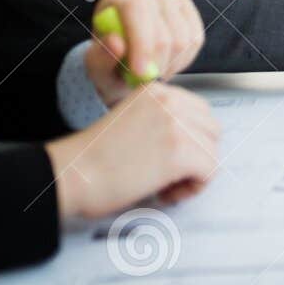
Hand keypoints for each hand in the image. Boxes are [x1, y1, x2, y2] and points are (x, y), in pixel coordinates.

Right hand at [45, 83, 220, 218]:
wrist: (71, 174)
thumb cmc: (92, 158)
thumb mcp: (132, 122)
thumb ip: (162, 123)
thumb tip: (195, 143)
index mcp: (157, 92)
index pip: (199, 113)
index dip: (189, 141)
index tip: (167, 158)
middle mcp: (170, 101)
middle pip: (211, 130)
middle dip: (197, 156)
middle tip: (169, 175)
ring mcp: (176, 124)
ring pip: (212, 151)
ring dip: (194, 174)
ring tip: (164, 186)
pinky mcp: (179, 151)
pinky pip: (210, 170)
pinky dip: (193, 188)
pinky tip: (167, 192)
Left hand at [85, 0, 204, 106]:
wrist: (127, 70)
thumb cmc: (110, 68)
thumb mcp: (97, 70)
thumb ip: (100, 58)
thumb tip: (115, 42)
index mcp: (115, 2)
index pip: (134, 8)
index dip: (141, 40)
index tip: (141, 72)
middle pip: (162, 19)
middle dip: (158, 56)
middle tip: (148, 79)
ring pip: (181, 33)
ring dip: (171, 62)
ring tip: (155, 73)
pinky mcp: (186, 11)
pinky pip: (196, 38)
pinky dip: (184, 60)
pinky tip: (170, 65)